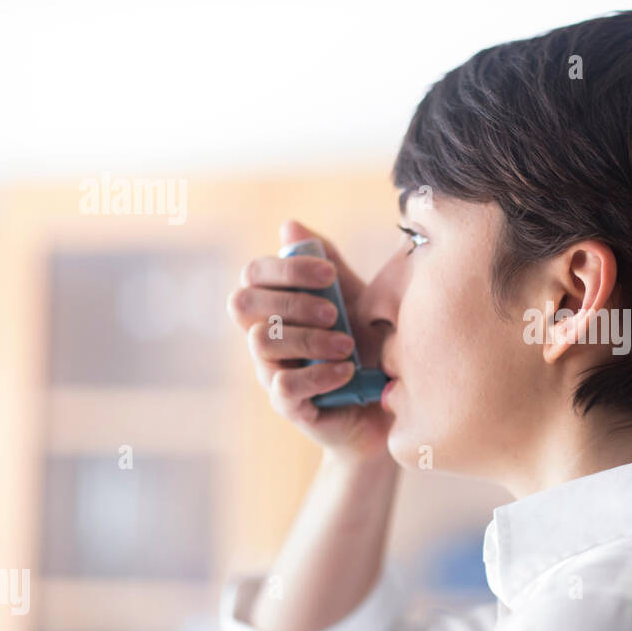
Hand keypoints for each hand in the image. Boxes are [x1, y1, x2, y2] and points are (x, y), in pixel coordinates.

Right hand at [227, 220, 392, 461]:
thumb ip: (328, 266)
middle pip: (242, 303)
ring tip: (348, 346)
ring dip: (309, 339)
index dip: (285, 268)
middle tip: (335, 312)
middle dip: (291, 301)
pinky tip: (346, 371)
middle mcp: (264, 337)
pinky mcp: (288, 406)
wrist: (388, 404)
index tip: (329, 273)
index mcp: (275, 306)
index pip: (252, 274)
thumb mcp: (355, 300)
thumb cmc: (367, 347)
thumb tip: (289, 225)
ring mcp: (270, 372)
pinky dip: (318, 374)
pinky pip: (283, 385)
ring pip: (262, 341)